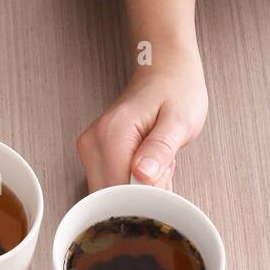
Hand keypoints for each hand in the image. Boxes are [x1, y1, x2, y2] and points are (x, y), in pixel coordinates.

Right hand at [76, 60, 207, 190]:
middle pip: (109, 198)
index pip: (120, 191)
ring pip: (109, 196)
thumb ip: (160, 149)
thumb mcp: (180, 120)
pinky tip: (146, 165)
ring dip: (137, 191)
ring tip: (156, 163)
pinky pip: (109, 186)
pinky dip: (131, 185)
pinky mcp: (93, 155)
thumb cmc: (176, 90)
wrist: (166, 70)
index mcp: (112, 134)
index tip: (165, 182)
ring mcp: (90, 149)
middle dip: (140, 197)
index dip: (145, 198)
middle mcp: (93, 143)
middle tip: (163, 168)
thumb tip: (143, 176)